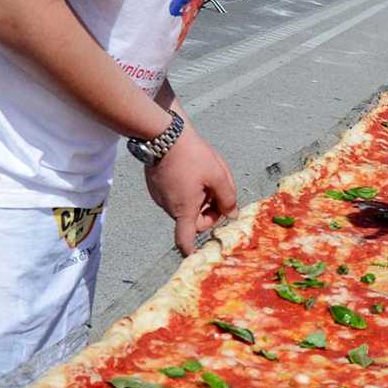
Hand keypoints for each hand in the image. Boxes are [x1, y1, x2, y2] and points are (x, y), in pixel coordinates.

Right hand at [144, 124, 236, 255]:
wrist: (164, 133)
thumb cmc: (192, 154)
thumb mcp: (218, 175)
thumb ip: (228, 198)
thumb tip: (232, 214)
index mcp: (184, 209)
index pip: (184, 239)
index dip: (190, 250)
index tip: (195, 255)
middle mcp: (168, 206)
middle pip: (192, 219)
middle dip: (208, 210)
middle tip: (218, 190)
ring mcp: (159, 195)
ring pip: (185, 205)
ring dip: (198, 197)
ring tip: (204, 174)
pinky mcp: (155, 185)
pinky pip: (174, 194)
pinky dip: (186, 189)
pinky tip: (191, 170)